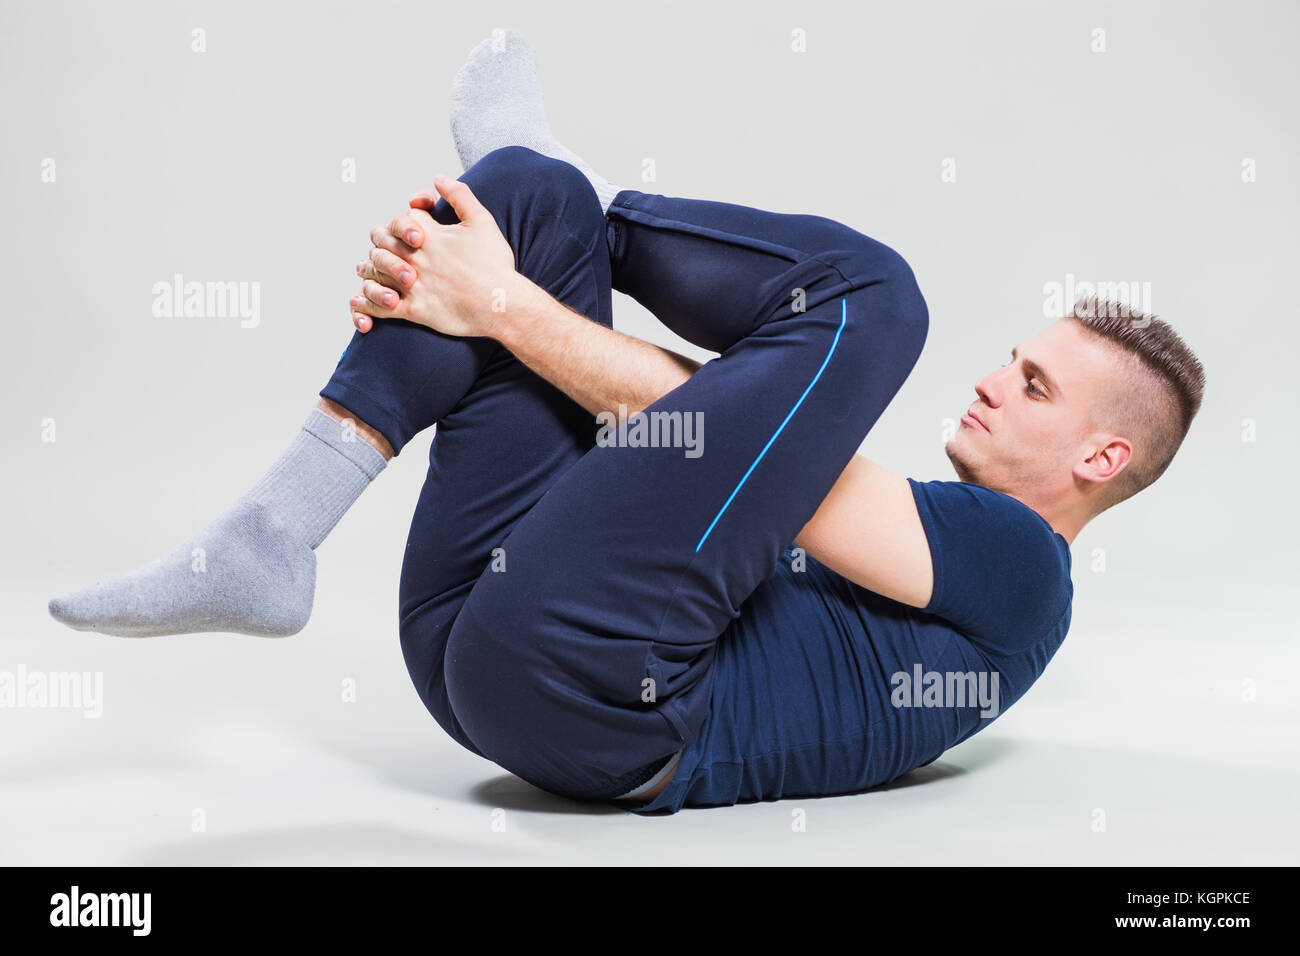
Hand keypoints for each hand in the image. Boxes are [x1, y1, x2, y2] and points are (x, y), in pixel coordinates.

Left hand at [350, 175, 519, 337]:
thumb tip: (439, 178)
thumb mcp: (482, 221)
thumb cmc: (495, 264)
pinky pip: (380, 306)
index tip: (417, 225)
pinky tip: (358, 302)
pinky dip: (366, 303)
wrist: (501, 303)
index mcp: (429, 235)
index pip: (404, 217)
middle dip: (381, 239)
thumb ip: (460, 195)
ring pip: (375, 270)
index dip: (408, 218)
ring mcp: (412, 284)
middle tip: (384, 243)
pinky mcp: (414, 310)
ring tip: (366, 268)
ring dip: (369, 267)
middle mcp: (416, 258)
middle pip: (382, 240)